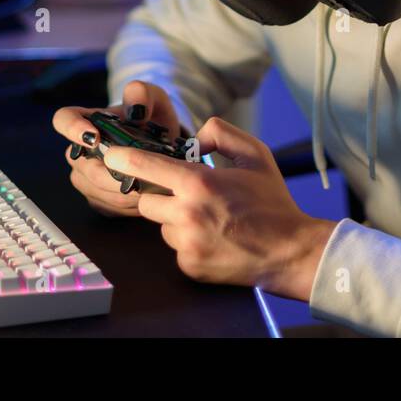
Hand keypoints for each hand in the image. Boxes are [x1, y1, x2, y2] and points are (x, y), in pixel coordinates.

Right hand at [52, 80, 182, 217]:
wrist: (166, 147)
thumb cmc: (154, 119)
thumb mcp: (155, 99)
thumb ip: (144, 94)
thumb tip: (135, 102)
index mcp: (87, 119)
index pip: (64, 120)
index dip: (72, 129)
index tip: (94, 138)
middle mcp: (79, 149)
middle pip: (82, 164)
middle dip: (110, 171)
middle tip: (139, 173)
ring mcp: (85, 176)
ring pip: (95, 188)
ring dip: (122, 190)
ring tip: (149, 184)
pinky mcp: (97, 198)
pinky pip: (106, 205)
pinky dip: (127, 204)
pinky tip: (146, 195)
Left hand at [104, 116, 338, 299]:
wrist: (290, 251)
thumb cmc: (273, 202)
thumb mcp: (255, 154)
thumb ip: (222, 134)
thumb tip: (195, 138)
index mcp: (199, 183)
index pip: (147, 167)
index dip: (124, 159)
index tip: (110, 155)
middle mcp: (187, 214)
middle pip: (146, 200)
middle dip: (161, 195)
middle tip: (189, 195)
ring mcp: (186, 244)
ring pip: (161, 226)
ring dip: (175, 221)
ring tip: (209, 220)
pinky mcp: (190, 266)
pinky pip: (175, 249)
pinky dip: (188, 243)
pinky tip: (213, 239)